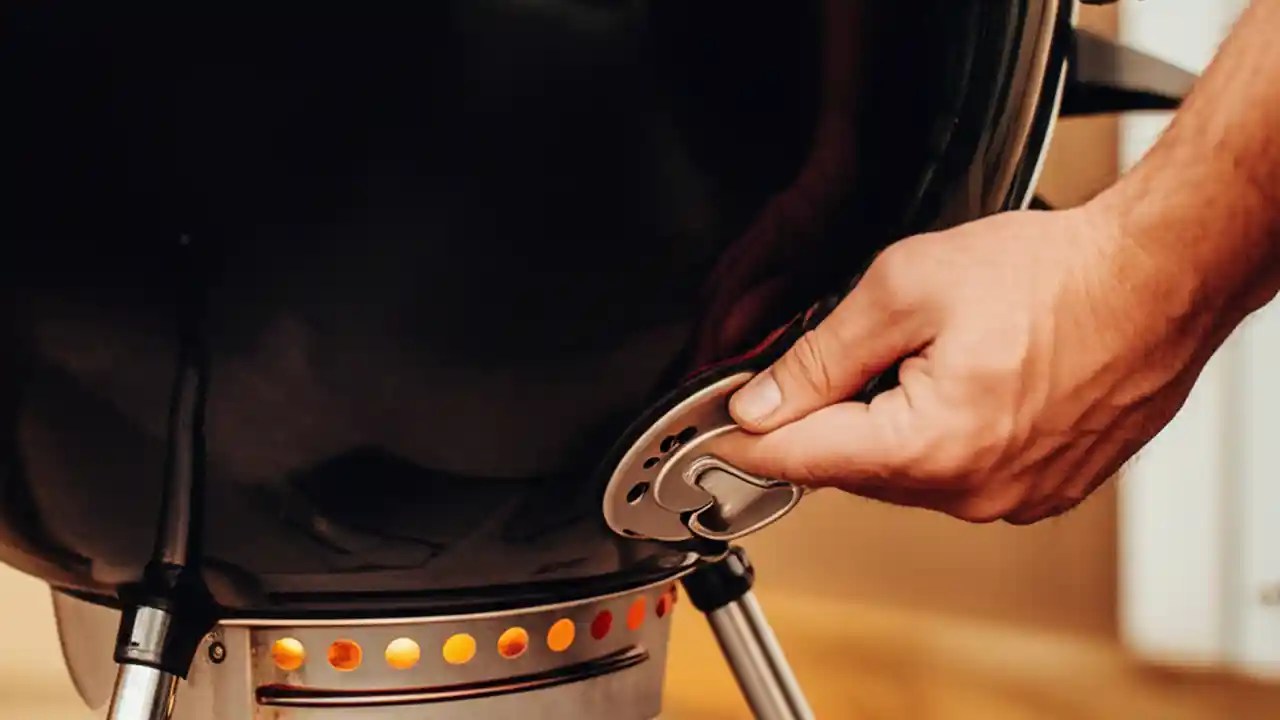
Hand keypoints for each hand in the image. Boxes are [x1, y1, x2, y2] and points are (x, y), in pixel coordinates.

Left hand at [710, 203, 1222, 523]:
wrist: (1156, 279)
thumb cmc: (1055, 275)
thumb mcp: (905, 288)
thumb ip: (819, 356)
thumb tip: (759, 404)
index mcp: (928, 446)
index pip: (796, 459)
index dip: (743, 437)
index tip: (711, 426)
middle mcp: (969, 491)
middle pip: (846, 466)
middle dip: (824, 414)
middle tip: (842, 349)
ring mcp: (1008, 498)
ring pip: (897, 471)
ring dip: (882, 422)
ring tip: (925, 353)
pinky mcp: (1035, 491)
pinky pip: (950, 474)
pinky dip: (932, 434)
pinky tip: (960, 378)